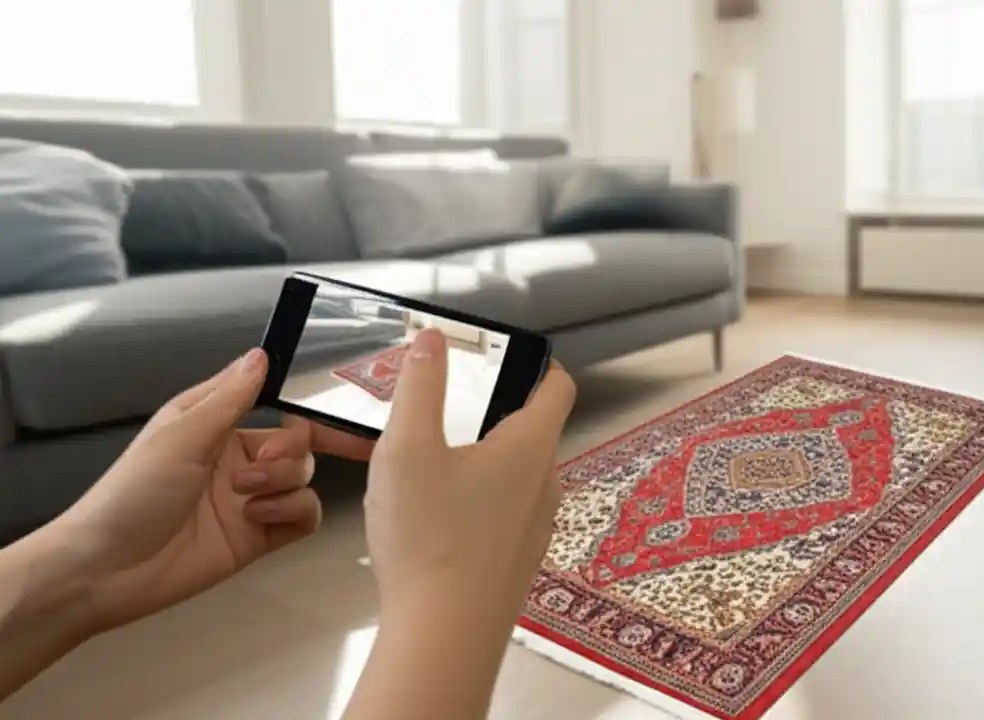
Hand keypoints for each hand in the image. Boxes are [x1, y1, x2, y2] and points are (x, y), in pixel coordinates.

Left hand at [55, 349, 373, 631]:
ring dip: (283, 484)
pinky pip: (304, 517)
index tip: (343, 409)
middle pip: (300, 443)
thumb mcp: (180, 435)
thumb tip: (262, 354)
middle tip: (262, 469)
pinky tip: (259, 520)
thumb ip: (230, 397)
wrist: (105, 572)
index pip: (277, 404)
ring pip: (305, 479)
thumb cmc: (130, 495)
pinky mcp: (259, 537)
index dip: (309, 407)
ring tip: (246, 500)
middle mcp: (238, 459)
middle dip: (291, 454)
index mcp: (215, 425)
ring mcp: (251, 499)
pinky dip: (292, 514)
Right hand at [344, 329, 574, 719]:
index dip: (538, 363)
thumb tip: (432, 340)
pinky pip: (505, 514)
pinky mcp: (518, 559)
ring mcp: (537, 526)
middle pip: (531, 429)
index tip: (510, 354)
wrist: (444, 637)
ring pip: (516, 475)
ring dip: (482, 460)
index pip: (557, 386)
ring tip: (429, 464)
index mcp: (530, 446)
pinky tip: (434, 517)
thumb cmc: (429, 542)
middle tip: (447, 409)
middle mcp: (546, 483)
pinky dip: (478, 502)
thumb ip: (420, 386)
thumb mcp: (406, 448)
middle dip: (492, 413)